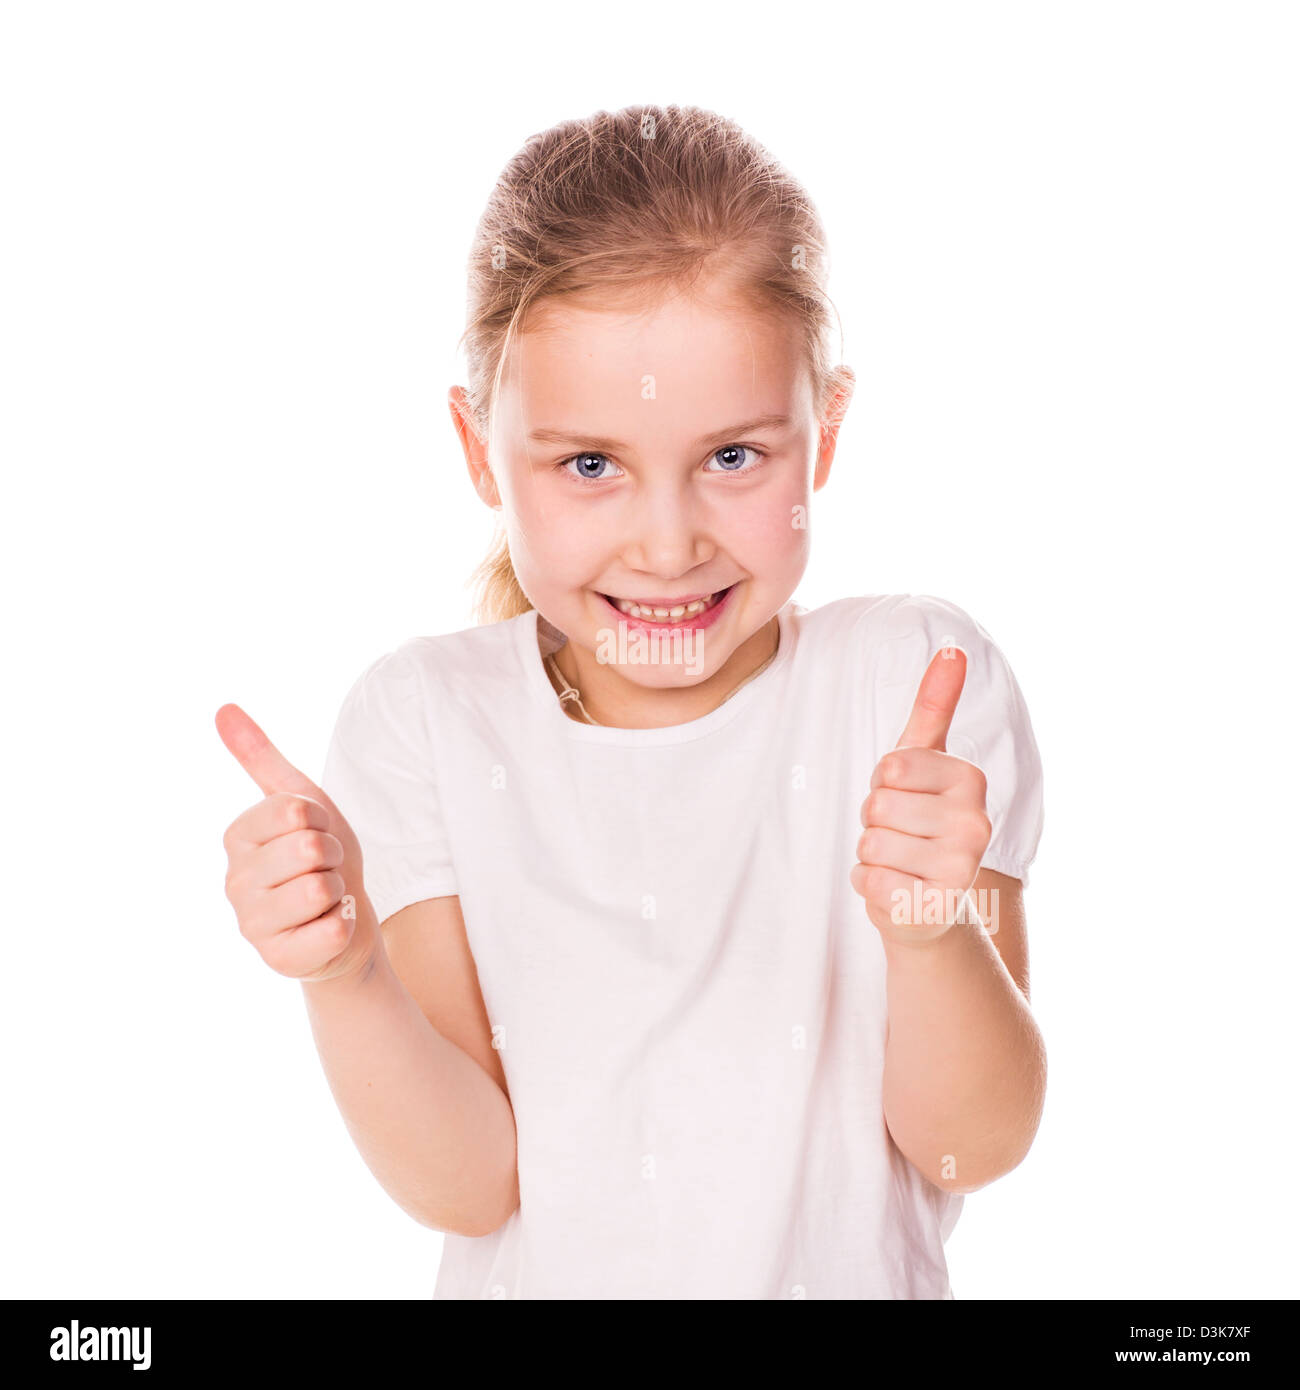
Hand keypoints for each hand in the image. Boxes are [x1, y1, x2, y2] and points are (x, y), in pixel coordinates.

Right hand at [216, 703, 380, 981]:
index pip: (295, 809)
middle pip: (310, 847)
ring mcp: (252, 925)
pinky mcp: (280, 960)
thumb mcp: (301, 801)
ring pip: (321, 888)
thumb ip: (261, 758)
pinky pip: (331, 930)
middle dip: (335, 856)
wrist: (346, 921)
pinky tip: (329, 927)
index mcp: (237, 837)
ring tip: (325, 899)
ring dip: (340, 890)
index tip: (317, 834)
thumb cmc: (323, 858)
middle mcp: (234, 882)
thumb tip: (223, 708)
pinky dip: (344, 924)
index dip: (323, 820)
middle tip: (324, 870)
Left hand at [850, 644, 991, 942]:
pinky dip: (870, 886)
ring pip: (870, 844)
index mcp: (972, 781)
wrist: (929, 904)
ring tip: (899, 861)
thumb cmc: (919, 823)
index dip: (882, 784)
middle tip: (900, 835)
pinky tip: (896, 889)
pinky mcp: (935, 908)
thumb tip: (952, 648)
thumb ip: (935, 704)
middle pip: (877, 806)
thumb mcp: (923, 760)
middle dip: (874, 821)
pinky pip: (869, 881)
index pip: (890, 767)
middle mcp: (976, 824)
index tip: (905, 798)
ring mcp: (960, 870)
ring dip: (871, 855)